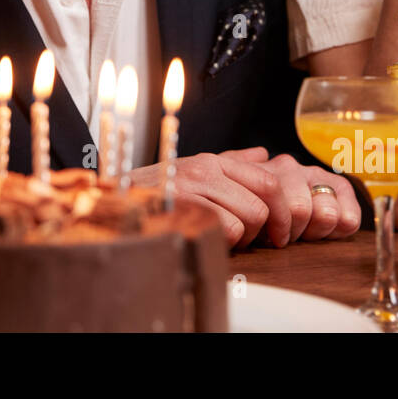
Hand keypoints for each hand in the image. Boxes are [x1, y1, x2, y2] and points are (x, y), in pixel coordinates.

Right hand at [130, 146, 359, 248]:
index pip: (267, 180)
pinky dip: (222, 244)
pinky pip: (223, 233)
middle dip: (264, 231)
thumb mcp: (195, 168)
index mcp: (214, 161)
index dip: (282, 210)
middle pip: (261, 206)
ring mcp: (191, 191)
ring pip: (245, 223)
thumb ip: (232, 163)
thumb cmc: (160, 189)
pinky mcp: (180, 211)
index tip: (281, 231)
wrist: (115, 198)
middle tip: (256, 242)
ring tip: (227, 239)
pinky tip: (210, 240)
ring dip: (241, 240)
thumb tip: (264, 154)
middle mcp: (204, 171)